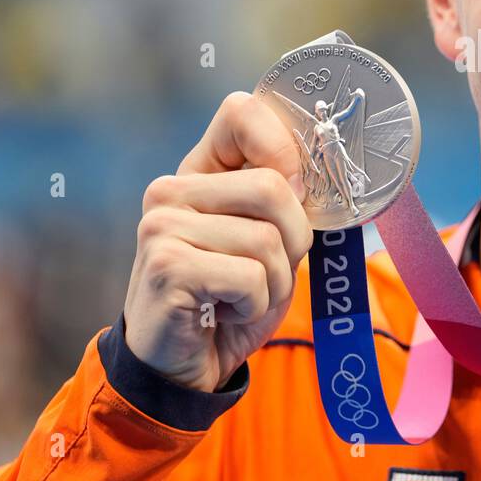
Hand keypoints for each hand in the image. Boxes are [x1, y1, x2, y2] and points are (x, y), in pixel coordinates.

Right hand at [123, 91, 311, 391]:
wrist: (181, 368)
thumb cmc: (231, 299)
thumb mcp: (268, 240)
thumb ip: (285, 201)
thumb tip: (319, 176)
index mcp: (199, 170)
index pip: (243, 112)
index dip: (285, 147)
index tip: (297, 192)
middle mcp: (171, 189)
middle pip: (275, 187)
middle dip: (294, 240)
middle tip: (267, 271)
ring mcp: (162, 226)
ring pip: (268, 240)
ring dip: (274, 283)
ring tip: (241, 298)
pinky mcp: (166, 266)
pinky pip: (250, 277)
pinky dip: (255, 306)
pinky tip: (224, 313)